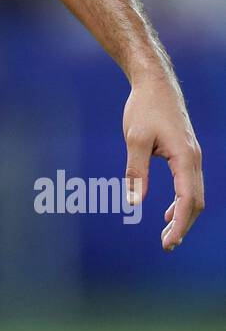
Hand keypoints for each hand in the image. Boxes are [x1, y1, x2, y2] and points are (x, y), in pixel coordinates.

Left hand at [123, 71, 203, 251]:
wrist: (155, 84)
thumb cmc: (144, 108)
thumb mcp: (135, 139)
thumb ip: (135, 171)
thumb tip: (134, 202)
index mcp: (185, 157)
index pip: (188, 200)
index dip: (180, 224)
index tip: (169, 242)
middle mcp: (194, 159)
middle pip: (196, 201)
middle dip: (183, 225)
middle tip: (166, 246)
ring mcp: (192, 156)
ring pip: (194, 194)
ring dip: (183, 216)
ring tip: (167, 236)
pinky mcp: (185, 153)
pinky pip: (188, 184)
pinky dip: (181, 202)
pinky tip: (166, 214)